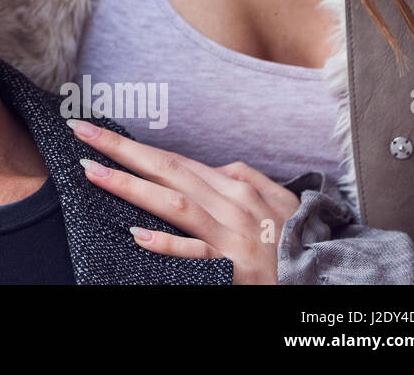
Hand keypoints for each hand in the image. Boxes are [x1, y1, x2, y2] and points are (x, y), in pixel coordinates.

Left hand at [67, 118, 299, 283]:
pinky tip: (136, 234)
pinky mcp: (236, 271)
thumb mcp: (276, 200)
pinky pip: (196, 256)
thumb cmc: (300, 238)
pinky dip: (166, 245)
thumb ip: (243, 178)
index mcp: (236, 186)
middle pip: (168, 171)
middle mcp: (232, 205)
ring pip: (175, 206)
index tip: (95, 133)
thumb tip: (213, 165)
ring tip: (94, 174)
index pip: (174, 160)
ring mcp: (233, 238)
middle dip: (121, 151)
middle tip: (81, 135)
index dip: (134, 146)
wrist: (332, 280)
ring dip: (132, 188)